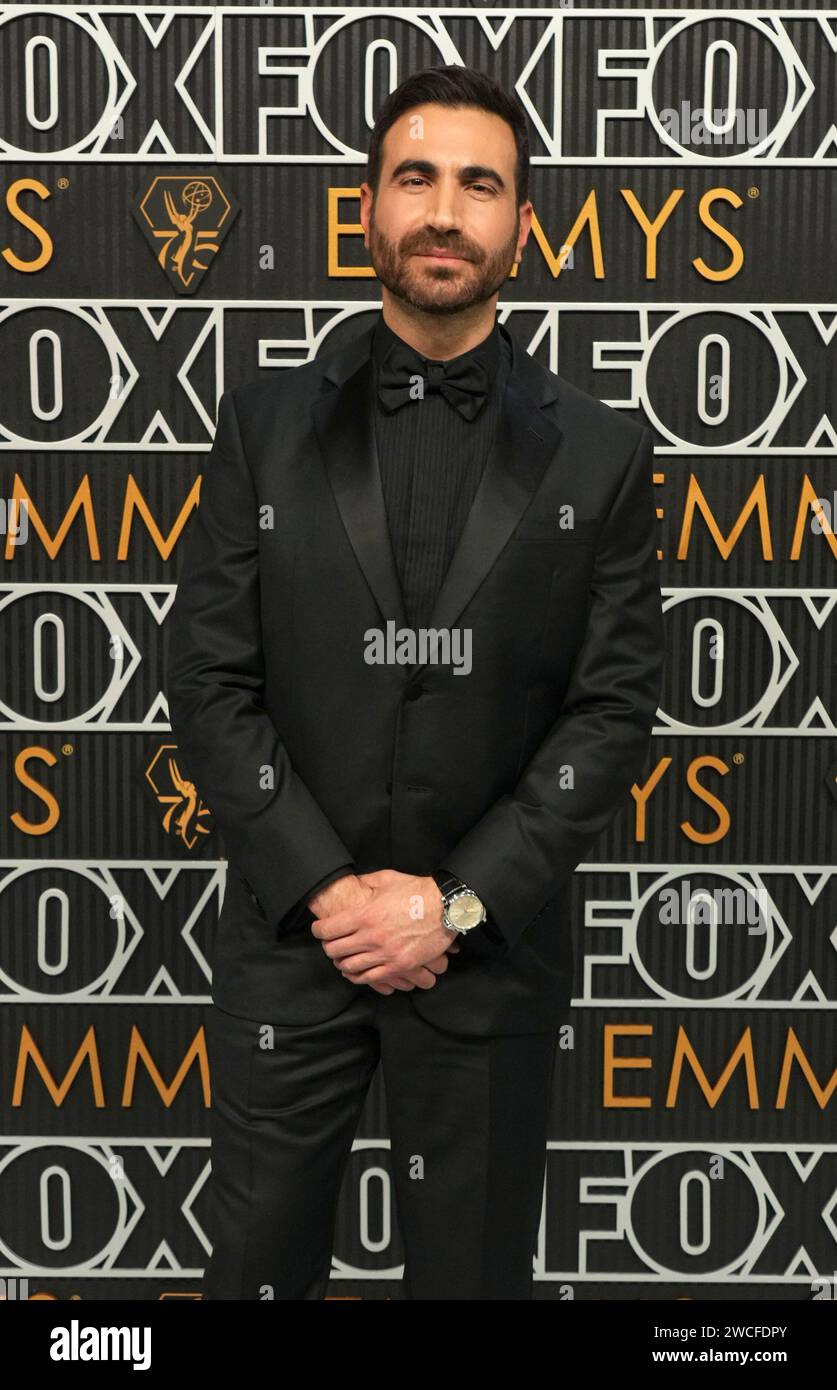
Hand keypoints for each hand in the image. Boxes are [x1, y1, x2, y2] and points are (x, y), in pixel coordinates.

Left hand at [310, 869, 458, 992]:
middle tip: (330, 944)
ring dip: (341, 963)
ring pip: (349, 967)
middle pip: (334, 950)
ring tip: (342, 958)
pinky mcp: (399, 966)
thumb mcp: (387, 878)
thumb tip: (353, 883)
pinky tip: (357, 972)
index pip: (327, 930)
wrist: (446, 906)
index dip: (318, 931)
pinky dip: (359, 977)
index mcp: (365, 914)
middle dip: (328, 947)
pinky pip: (370, 978)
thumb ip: (365, 882)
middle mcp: (371, 936)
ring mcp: (385, 954)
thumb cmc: (417, 891)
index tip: (318, 930)